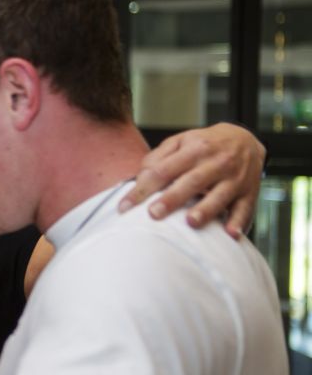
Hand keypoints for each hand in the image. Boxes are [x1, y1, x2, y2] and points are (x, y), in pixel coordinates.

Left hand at [119, 123, 264, 238]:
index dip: (143, 188)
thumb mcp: (180, 141)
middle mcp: (216, 163)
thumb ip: (158, 157)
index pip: (163, 170)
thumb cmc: (204, 144)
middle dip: (172, 199)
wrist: (246, 139)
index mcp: (194, 149)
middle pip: (191, 182)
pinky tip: (230, 234)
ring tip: (191, 223)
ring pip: (220, 195)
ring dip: (206, 210)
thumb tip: (139, 178)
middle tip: (153, 214)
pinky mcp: (249, 192)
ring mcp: (235, 178)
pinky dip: (238, 221)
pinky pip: (245, 208)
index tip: (125, 206)